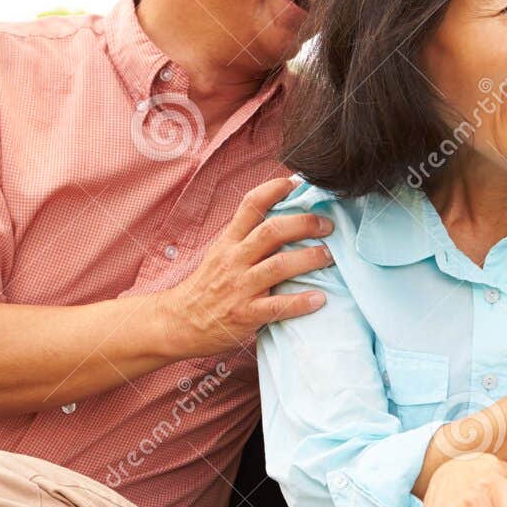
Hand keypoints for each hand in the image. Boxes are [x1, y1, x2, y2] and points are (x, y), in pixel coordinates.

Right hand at [153, 177, 332, 358]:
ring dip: (309, 258)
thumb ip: (247, 239)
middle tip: (327, 224)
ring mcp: (240, 287)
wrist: (178, 323)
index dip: (274, 190)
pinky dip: (300, 302)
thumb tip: (285, 221)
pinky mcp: (245, 314)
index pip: (250, 205)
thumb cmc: (206, 288)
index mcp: (229, 242)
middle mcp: (234, 260)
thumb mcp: (219, 255)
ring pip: (278, 266)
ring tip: (329, 256)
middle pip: (271, 232)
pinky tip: (319, 298)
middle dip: (304, 224)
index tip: (297, 183)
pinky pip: (276, 306)